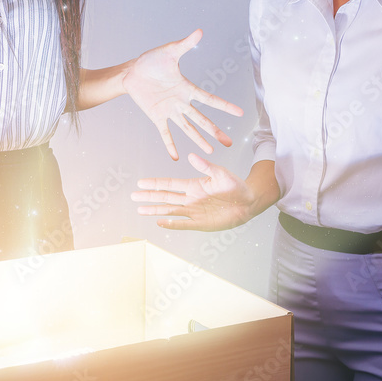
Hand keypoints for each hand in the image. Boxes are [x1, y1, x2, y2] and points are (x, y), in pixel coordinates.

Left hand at [123, 29, 243, 159]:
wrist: (131, 71)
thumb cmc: (151, 60)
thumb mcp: (169, 52)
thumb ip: (185, 44)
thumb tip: (200, 31)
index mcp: (187, 88)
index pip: (210, 99)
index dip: (225, 106)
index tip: (240, 113)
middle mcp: (181, 102)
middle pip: (202, 120)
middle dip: (215, 132)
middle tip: (228, 144)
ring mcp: (169, 111)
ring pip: (187, 129)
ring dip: (198, 140)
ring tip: (209, 152)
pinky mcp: (156, 117)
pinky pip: (165, 133)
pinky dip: (170, 145)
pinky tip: (176, 158)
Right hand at [132, 154, 256, 230]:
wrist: (248, 202)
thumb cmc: (235, 186)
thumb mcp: (221, 174)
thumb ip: (206, 167)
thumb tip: (191, 156)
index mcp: (193, 185)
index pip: (170, 184)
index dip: (155, 183)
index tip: (141, 182)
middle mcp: (190, 198)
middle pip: (165, 197)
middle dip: (149, 196)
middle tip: (133, 195)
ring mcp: (194, 211)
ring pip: (170, 210)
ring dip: (155, 210)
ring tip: (139, 210)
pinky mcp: (201, 223)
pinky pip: (183, 224)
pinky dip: (172, 224)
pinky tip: (160, 222)